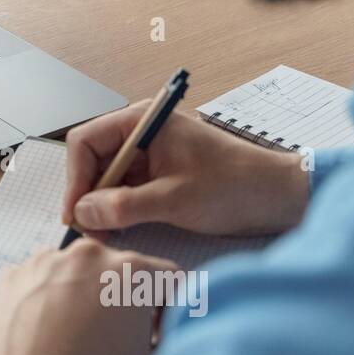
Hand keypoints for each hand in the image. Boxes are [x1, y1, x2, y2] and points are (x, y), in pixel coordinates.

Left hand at [0, 241, 177, 354]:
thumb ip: (158, 338)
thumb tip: (149, 334)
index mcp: (131, 272)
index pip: (165, 278)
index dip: (165, 309)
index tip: (152, 332)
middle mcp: (88, 256)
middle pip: (115, 270)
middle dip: (118, 299)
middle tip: (110, 336)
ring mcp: (45, 262)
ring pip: (73, 273)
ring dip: (79, 295)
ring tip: (71, 336)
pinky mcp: (12, 277)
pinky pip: (38, 282)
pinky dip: (44, 301)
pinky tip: (43, 334)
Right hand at [62, 100, 309, 238]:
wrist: (279, 197)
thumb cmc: (235, 187)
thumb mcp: (175, 199)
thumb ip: (124, 206)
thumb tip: (82, 213)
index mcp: (143, 121)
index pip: (86, 142)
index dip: (75, 178)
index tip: (74, 213)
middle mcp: (142, 131)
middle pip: (92, 159)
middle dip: (86, 193)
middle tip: (86, 229)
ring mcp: (150, 153)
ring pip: (106, 177)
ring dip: (100, 204)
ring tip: (102, 233)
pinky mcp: (159, 173)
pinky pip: (125, 188)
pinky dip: (117, 208)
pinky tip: (118, 228)